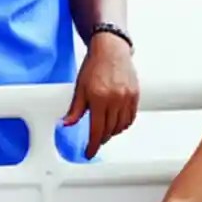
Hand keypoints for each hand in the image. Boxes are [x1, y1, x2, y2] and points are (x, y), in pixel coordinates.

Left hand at [65, 32, 139, 158]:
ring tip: (105, 129)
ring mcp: (126, 97)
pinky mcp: (135, 95)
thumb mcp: (80, 88)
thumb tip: (66, 124)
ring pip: (121, 126)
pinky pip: (131, 118)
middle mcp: (114, 99)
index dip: (92, 145)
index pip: (96, 130)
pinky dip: (124, 124)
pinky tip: (117, 122)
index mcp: (98, 98)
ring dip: (113, 132)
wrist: (110, 49)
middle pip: (109, 130)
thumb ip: (74, 109)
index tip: (89, 152)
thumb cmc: (94, 65)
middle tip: (95, 140)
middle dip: (101, 138)